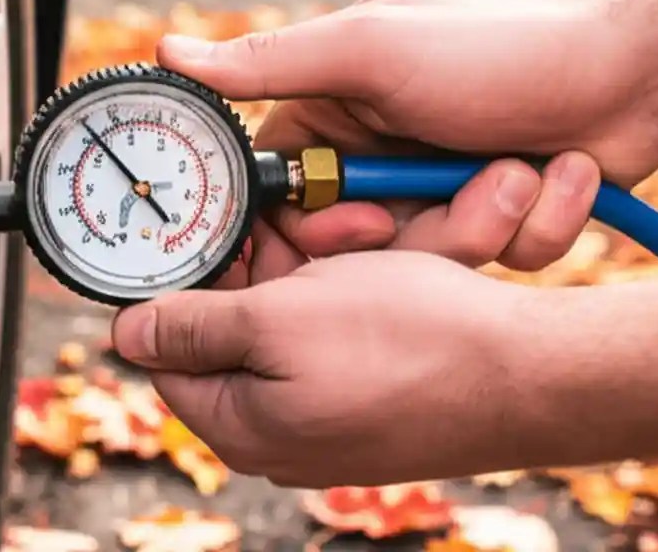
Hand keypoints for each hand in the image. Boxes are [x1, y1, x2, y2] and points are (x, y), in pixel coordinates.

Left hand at [112, 250, 535, 486]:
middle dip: (263, 265)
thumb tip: (123, 337)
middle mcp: (279, 434)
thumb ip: (193, 328)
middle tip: (302, 222)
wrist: (534, 374)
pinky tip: (384, 262)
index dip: (182, 285)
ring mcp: (329, 420)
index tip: (212, 234)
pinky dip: (351, 292)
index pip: (168, 354)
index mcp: (241, 424)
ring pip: (292, 322)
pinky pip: (339, 334)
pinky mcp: (372, 401)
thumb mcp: (278, 320)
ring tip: (363, 236)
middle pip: (234, 331)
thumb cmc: (411, 343)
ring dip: (314, 269)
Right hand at [160, 0, 657, 269]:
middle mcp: (382, 157)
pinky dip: (532, 226)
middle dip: (403, 238)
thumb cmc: (497, 46)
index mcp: (338, 116)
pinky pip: (491, 262)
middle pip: (353, 247)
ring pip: (426, 263)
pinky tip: (560, 176)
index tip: (335, 241)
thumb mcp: (368, 49)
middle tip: (425, 212)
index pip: (280, 195)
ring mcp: (441, 191)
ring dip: (480, 224)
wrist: (632, 64)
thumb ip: (267, 64)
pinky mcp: (496, 219)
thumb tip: (170, 54)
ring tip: (520, 172)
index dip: (298, 234)